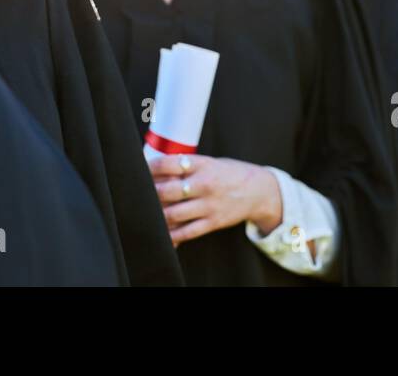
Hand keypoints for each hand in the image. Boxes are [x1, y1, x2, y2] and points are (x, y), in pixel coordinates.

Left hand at [148, 154, 281, 246]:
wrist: (259, 191)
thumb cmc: (229, 173)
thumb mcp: (210, 162)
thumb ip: (187, 166)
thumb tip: (157, 170)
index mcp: (203, 165)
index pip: (170, 164)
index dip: (151, 167)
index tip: (139, 169)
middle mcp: (205, 184)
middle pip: (168, 191)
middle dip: (150, 193)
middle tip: (139, 193)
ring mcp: (209, 205)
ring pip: (173, 214)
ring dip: (157, 215)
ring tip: (147, 212)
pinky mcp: (213, 222)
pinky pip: (187, 232)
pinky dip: (172, 235)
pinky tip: (162, 233)